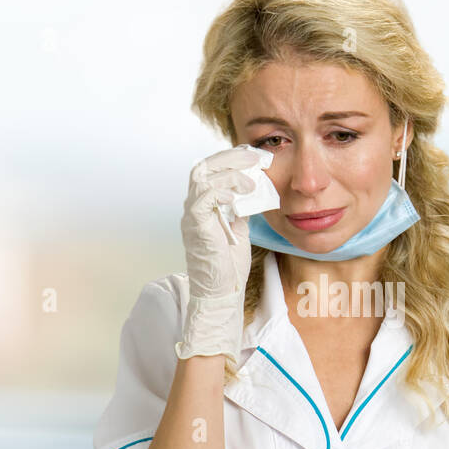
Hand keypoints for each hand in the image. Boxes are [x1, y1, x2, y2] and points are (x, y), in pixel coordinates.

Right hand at [176, 145, 273, 363]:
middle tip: (255, 158)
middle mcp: (194, 207)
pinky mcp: (196, 226)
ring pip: (202, 177)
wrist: (221, 292)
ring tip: (253, 181)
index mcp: (203, 206)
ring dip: (230, 173)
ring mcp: (192, 216)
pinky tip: (242, 196)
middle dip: (230, 158)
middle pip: (203, 167)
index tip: (254, 155)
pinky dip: (223, 191)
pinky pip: (204, 198)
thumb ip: (241, 207)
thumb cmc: (229, 265)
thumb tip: (254, 188)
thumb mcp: (239, 228)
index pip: (211, 170)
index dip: (230, 158)